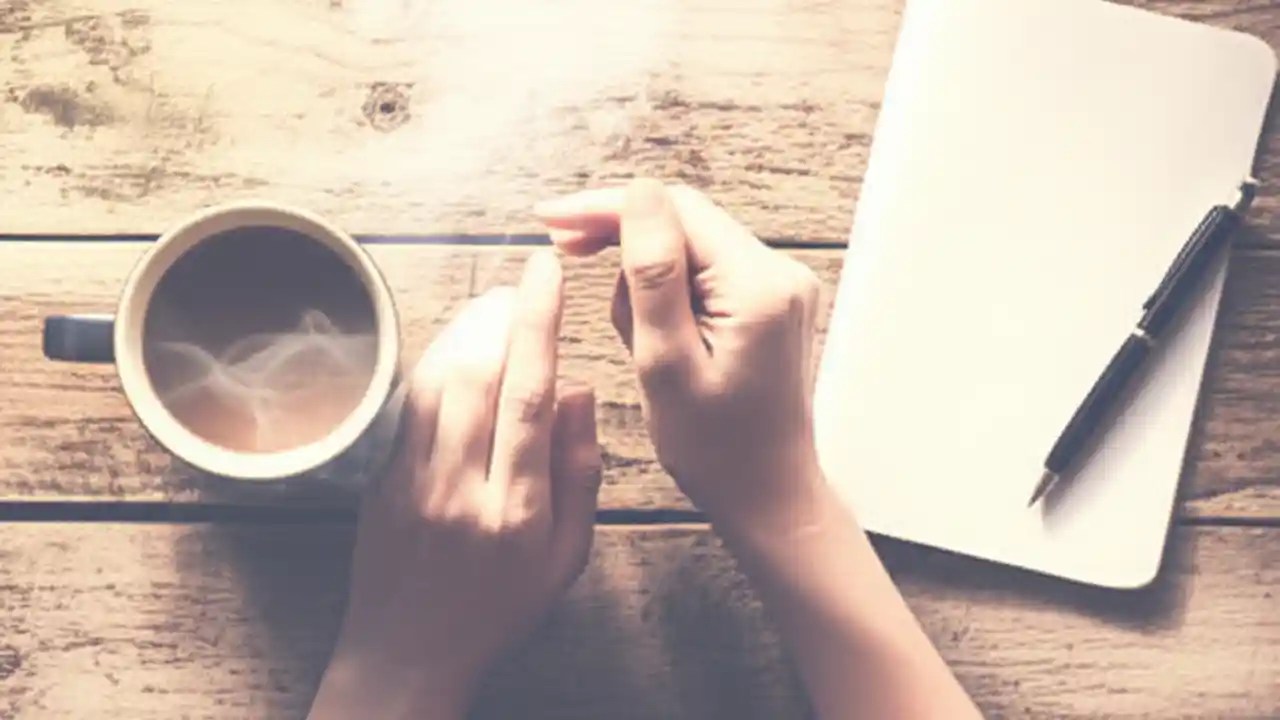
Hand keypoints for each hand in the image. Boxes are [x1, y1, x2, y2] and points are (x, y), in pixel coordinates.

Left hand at [309, 250, 602, 719]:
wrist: (409, 653)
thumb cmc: (500, 608)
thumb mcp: (567, 557)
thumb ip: (579, 474)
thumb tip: (579, 390)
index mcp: (517, 510)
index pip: (530, 395)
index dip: (539, 323)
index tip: (547, 273)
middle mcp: (461, 488)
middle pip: (478, 373)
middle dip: (502, 312)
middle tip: (525, 279)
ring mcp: (413, 480)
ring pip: (437, 379)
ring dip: (466, 327)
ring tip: (497, 302)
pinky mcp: (381, 477)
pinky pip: (410, 401)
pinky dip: (435, 359)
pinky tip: (458, 343)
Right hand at [535, 179, 823, 539]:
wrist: (769, 494)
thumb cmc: (715, 448)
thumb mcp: (665, 364)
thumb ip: (651, 275)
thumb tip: (636, 193)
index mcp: (758, 287)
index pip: (673, 209)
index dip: (606, 207)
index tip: (550, 218)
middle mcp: (781, 273)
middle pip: (684, 219)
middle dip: (621, 238)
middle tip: (563, 251)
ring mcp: (781, 286)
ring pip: (690, 245)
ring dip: (645, 275)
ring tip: (634, 338)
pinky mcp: (772, 301)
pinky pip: (707, 272)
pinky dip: (668, 292)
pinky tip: (654, 333)